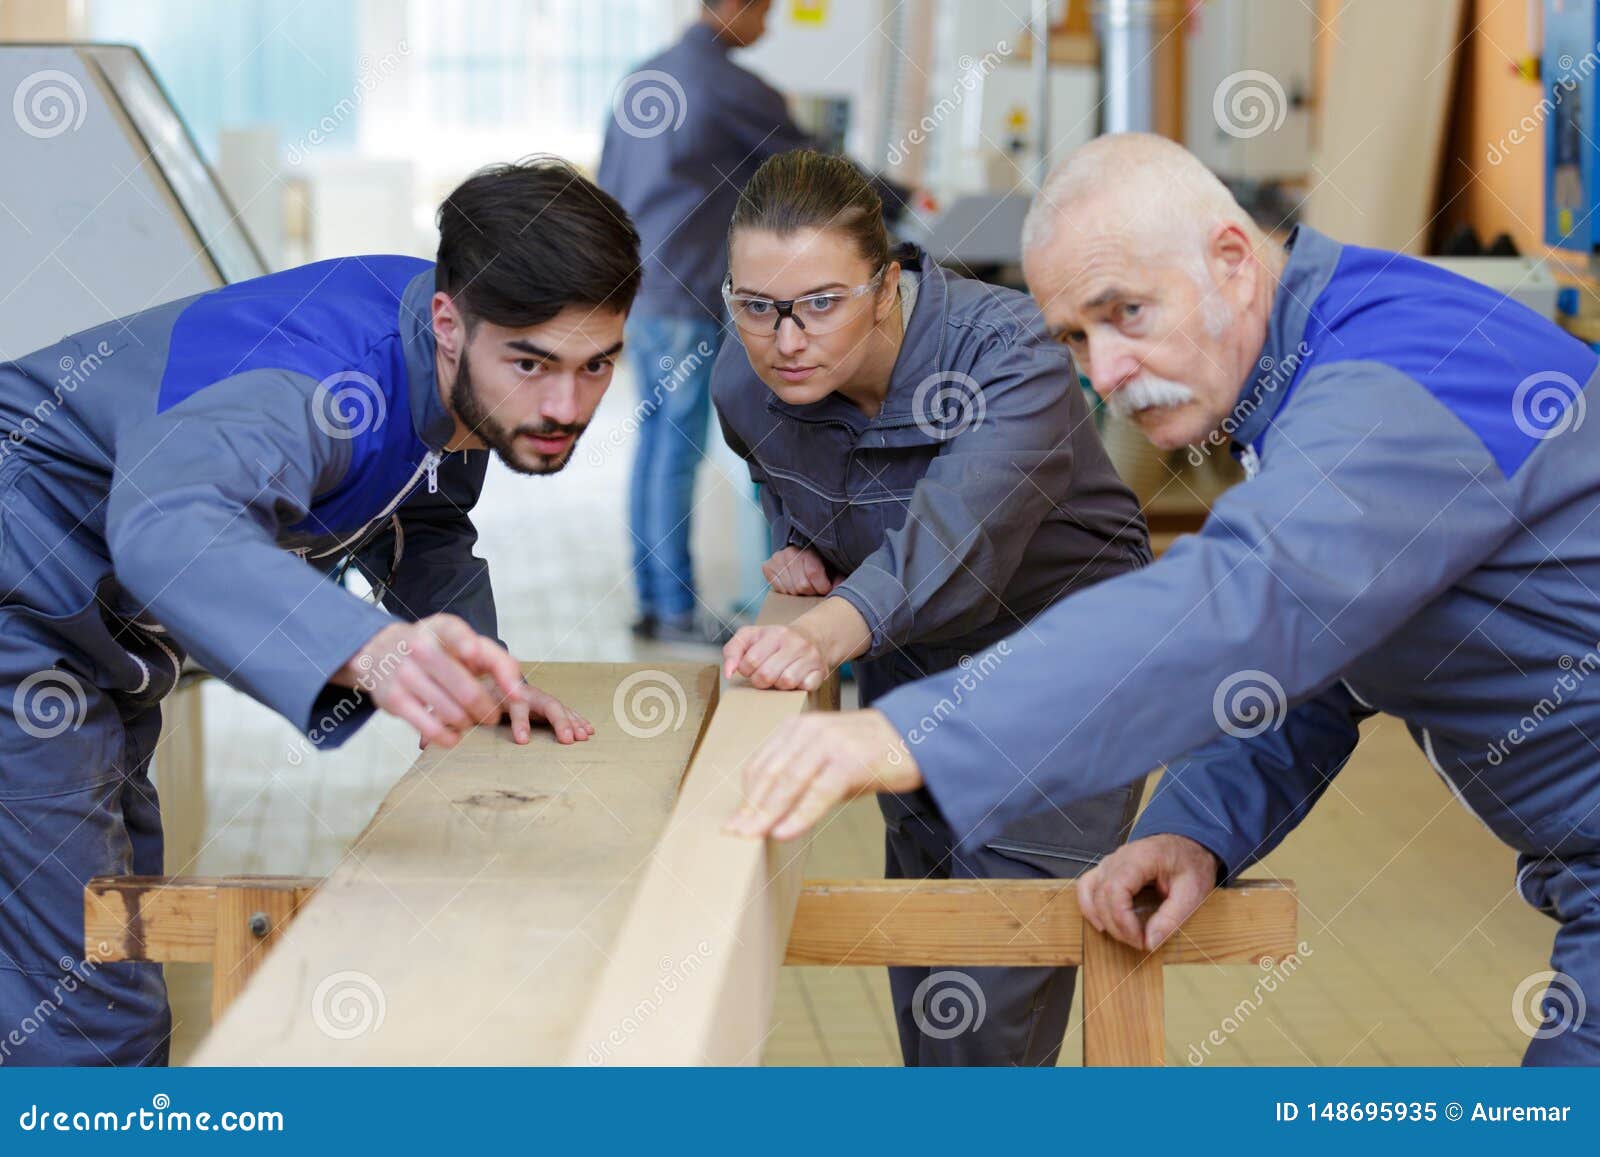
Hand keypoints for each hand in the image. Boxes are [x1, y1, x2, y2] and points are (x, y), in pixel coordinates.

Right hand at [337, 613, 528, 749]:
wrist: (380, 652)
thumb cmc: (436, 649)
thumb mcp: (462, 642)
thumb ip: (496, 659)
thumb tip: (518, 693)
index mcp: (441, 628)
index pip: (454, 632)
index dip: (464, 642)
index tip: (473, 653)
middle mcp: (420, 648)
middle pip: (465, 688)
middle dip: (487, 709)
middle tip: (492, 716)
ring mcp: (405, 674)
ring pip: (453, 712)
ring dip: (470, 722)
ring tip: (471, 720)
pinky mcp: (394, 699)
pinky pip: (429, 728)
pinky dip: (449, 737)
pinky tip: (455, 736)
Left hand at [422, 676, 595, 748]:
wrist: (469, 666)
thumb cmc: (458, 687)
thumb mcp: (447, 701)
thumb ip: (438, 720)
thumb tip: (424, 745)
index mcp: (497, 690)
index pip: (512, 703)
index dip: (519, 721)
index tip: (522, 741)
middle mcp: (518, 690)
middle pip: (543, 701)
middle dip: (557, 720)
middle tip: (565, 739)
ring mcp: (531, 695)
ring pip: (556, 705)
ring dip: (569, 720)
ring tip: (581, 737)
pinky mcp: (539, 702)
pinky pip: (560, 709)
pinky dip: (574, 718)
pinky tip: (587, 731)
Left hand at [722, 623, 827, 690]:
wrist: (813, 636)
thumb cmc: (775, 641)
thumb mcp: (750, 637)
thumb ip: (732, 651)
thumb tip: (728, 673)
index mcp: (775, 633)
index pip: (750, 662)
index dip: (746, 670)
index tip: (752, 667)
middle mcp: (795, 643)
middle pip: (766, 675)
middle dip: (760, 681)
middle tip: (764, 675)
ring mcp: (810, 656)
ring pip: (786, 683)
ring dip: (779, 685)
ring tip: (779, 676)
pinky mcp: (821, 670)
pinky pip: (805, 687)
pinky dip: (798, 688)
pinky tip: (796, 679)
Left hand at [725, 710, 921, 840]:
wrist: (915, 738)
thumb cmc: (869, 752)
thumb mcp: (827, 758)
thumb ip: (800, 776)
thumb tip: (771, 812)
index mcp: (798, 728)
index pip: (761, 764)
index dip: (746, 795)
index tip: (734, 819)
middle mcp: (810, 731)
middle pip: (770, 775)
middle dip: (750, 808)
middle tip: (734, 833)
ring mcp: (830, 744)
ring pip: (789, 783)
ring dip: (767, 813)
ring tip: (751, 836)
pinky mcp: (850, 761)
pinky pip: (818, 793)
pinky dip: (799, 815)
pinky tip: (784, 832)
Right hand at [762, 546, 836, 595]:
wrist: (800, 549)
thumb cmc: (819, 561)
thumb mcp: (831, 565)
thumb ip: (836, 576)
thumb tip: (839, 588)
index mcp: (808, 549)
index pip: (813, 574)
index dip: (823, 586)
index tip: (826, 588)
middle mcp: (790, 553)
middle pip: (802, 586)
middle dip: (811, 591)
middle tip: (815, 587)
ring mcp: (776, 559)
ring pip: (791, 590)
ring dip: (799, 592)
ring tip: (804, 585)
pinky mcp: (767, 567)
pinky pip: (779, 589)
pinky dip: (787, 590)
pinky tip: (792, 583)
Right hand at [1076, 833, 1219, 951]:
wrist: (1188, 844)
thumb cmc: (1190, 864)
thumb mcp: (1192, 892)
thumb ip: (1172, 917)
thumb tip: (1150, 942)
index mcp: (1141, 858)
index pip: (1117, 890)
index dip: (1123, 920)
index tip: (1141, 940)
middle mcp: (1118, 857)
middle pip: (1102, 895)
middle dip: (1116, 926)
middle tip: (1139, 942)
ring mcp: (1110, 862)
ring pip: (1090, 891)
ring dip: (1101, 918)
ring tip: (1121, 936)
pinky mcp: (1107, 869)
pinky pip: (1088, 887)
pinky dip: (1089, 906)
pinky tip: (1100, 923)